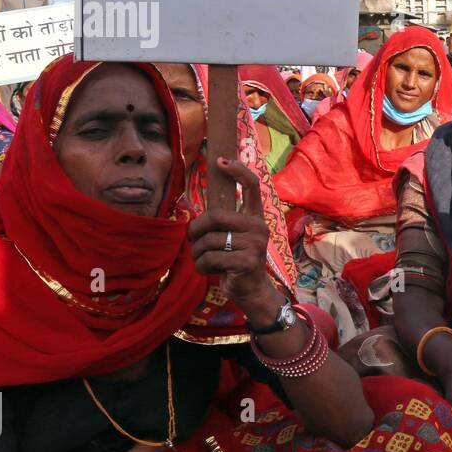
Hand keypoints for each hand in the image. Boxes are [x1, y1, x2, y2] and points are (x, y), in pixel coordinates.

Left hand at [187, 157, 273, 313]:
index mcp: (255, 216)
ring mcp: (255, 244)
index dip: (237, 170)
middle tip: (192, 240)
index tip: (221, 161)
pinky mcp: (247, 261)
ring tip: (204, 261)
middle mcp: (259, 226)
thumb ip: (223, 223)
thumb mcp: (232, 238)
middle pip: (215, 216)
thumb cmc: (235, 261)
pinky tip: (210, 271)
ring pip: (208, 241)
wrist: (250, 291)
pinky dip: (202, 267)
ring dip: (197, 254)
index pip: (251, 186)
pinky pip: (210, 258)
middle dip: (196, 230)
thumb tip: (197, 216)